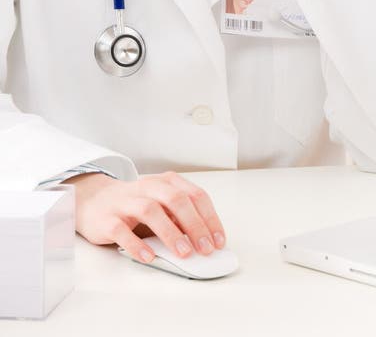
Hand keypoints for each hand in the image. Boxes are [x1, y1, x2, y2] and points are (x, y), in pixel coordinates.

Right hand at [65, 171, 225, 264]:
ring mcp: (126, 202)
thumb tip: (203, 240)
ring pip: (151, 211)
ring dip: (171, 233)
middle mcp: (147, 187)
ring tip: (184, 253)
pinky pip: (122, 230)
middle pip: (176, 200)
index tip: (218, 240)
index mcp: (166, 182)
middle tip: (205, 249)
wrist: (93, 201)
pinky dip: (137, 244)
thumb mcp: (161, 206)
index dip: (209, 218)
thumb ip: (179, 217)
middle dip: (195, 225)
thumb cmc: (134, 206)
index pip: (194, 195)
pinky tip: (149, 257)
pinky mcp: (107, 219)